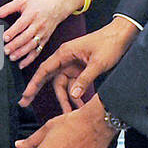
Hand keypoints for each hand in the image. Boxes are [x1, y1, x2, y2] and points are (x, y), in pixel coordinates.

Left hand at [0, 0, 76, 68]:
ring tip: (12, 57)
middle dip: (15, 45)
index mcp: (31, 15)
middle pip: (26, 37)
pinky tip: (21, 64)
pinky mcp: (45, 40)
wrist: (57, 6)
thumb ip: (7, 8)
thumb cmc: (39, 3)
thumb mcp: (22, 1)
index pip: (21, 25)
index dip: (12, 32)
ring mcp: (42, 34)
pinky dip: (29, 59)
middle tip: (5, 51)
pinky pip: (37, 51)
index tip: (4, 38)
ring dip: (21, 53)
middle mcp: (37, 25)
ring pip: (31, 46)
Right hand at [20, 16, 138, 111]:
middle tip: (27, 103)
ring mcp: (73, 64)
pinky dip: (76, 95)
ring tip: (70, 113)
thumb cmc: (109, 42)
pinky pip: (74, 84)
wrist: (122, 35)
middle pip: (50, 79)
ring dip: (66, 99)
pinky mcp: (81, 68)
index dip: (33, 83)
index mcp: (65, 53)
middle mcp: (66, 58)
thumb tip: (74, 96)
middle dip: (39, 92)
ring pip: (63, 85)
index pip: (44, 70)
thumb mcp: (97, 63)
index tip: (25, 95)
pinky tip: (79, 105)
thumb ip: (85, 80)